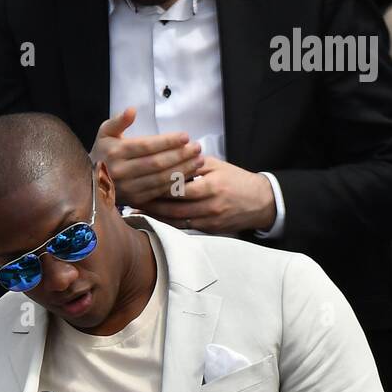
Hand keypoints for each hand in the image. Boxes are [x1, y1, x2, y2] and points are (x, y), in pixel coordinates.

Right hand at [90, 108, 203, 207]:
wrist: (91, 181)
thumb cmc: (103, 151)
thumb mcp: (105, 132)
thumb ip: (118, 121)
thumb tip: (132, 110)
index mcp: (116, 152)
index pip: (147, 146)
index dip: (168, 142)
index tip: (186, 136)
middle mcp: (122, 172)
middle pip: (156, 164)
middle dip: (180, 156)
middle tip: (198, 148)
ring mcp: (129, 188)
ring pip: (160, 180)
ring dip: (182, 171)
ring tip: (199, 161)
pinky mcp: (135, 200)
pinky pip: (159, 192)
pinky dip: (175, 184)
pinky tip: (189, 175)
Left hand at [143, 157, 276, 233]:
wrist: (259, 203)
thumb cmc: (236, 180)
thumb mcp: (217, 166)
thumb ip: (193, 164)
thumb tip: (169, 160)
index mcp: (211, 186)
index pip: (179, 187)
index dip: (159, 186)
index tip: (141, 181)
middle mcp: (209, 206)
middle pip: (174, 206)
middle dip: (151, 203)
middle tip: (132, 197)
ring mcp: (208, 221)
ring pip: (176, 220)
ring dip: (155, 216)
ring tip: (136, 210)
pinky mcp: (208, 231)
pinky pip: (183, 228)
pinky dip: (166, 225)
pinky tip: (153, 221)